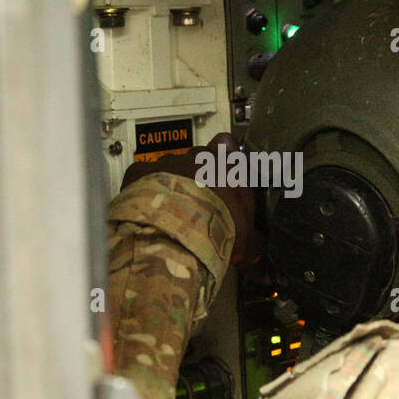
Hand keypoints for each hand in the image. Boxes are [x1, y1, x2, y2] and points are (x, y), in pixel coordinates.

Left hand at [122, 132, 261, 265]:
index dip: (227, 156)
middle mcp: (199, 157)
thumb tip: (256, 253)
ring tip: (173, 211)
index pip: (230, 145)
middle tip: (199, 202)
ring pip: (170, 166)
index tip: (226, 171)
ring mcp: (169, 162)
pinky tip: (148, 208)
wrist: (180, 231)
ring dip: (172, 183)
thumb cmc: (217, 228)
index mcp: (229, 165)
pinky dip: (143, 189)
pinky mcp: (141, 172)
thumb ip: (253, 241)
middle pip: (199, 157)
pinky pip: (142, 175)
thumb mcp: (247, 239)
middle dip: (198, 176)